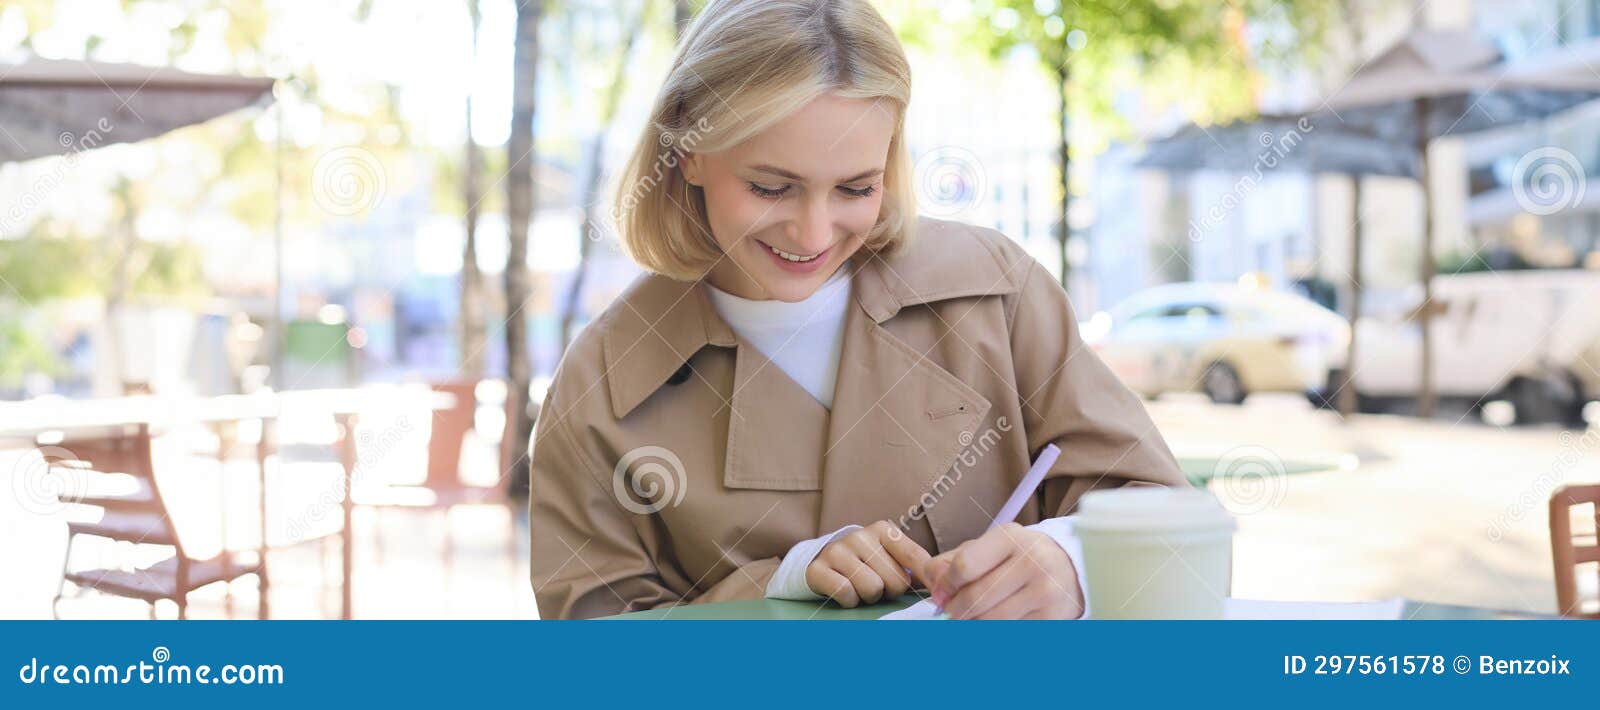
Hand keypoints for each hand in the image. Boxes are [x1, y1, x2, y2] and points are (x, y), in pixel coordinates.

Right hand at [806, 521, 931, 606]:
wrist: (822, 561)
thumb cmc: (866, 563)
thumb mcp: (890, 557)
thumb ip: (914, 567)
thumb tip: (941, 583)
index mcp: (883, 530)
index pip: (914, 555)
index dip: (927, 578)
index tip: (936, 591)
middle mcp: (860, 536)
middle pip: (895, 581)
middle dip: (890, 591)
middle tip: (879, 585)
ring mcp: (837, 551)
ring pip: (872, 588)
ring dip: (870, 597)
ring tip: (862, 588)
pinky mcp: (818, 569)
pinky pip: (846, 593)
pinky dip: (850, 601)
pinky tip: (846, 592)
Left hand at [924, 523, 1083, 619]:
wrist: (1070, 567)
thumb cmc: (1019, 556)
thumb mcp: (990, 546)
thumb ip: (954, 560)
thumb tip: (933, 582)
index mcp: (1010, 537)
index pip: (965, 565)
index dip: (946, 585)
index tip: (940, 595)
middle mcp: (1032, 561)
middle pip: (976, 597)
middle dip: (954, 611)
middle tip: (949, 614)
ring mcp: (1045, 591)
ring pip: (991, 621)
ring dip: (971, 626)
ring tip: (967, 621)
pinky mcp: (1053, 617)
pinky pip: (1010, 633)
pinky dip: (993, 634)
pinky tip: (990, 626)